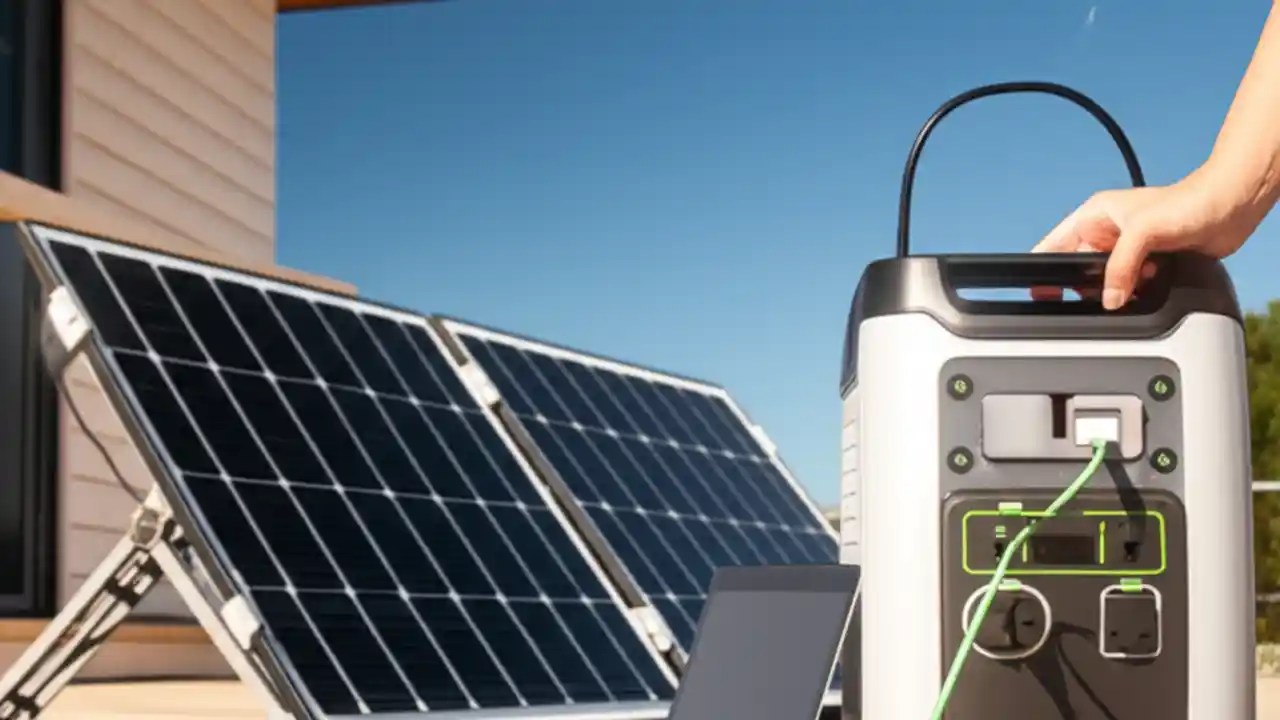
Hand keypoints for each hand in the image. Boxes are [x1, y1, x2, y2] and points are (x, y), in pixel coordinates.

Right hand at [1031, 165, 1256, 308]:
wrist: (1231, 207)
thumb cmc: (1189, 202)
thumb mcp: (1142, 231)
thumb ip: (1119, 267)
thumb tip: (1108, 299)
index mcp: (1094, 215)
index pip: (1053, 245)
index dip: (1043, 269)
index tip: (1039, 292)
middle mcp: (1107, 233)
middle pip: (1079, 271)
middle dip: (1088, 285)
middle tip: (1098, 294)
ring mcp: (1127, 251)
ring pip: (1105, 284)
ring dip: (1117, 290)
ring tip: (1136, 282)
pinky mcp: (1147, 266)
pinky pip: (1129, 289)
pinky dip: (1135, 295)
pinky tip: (1149, 286)